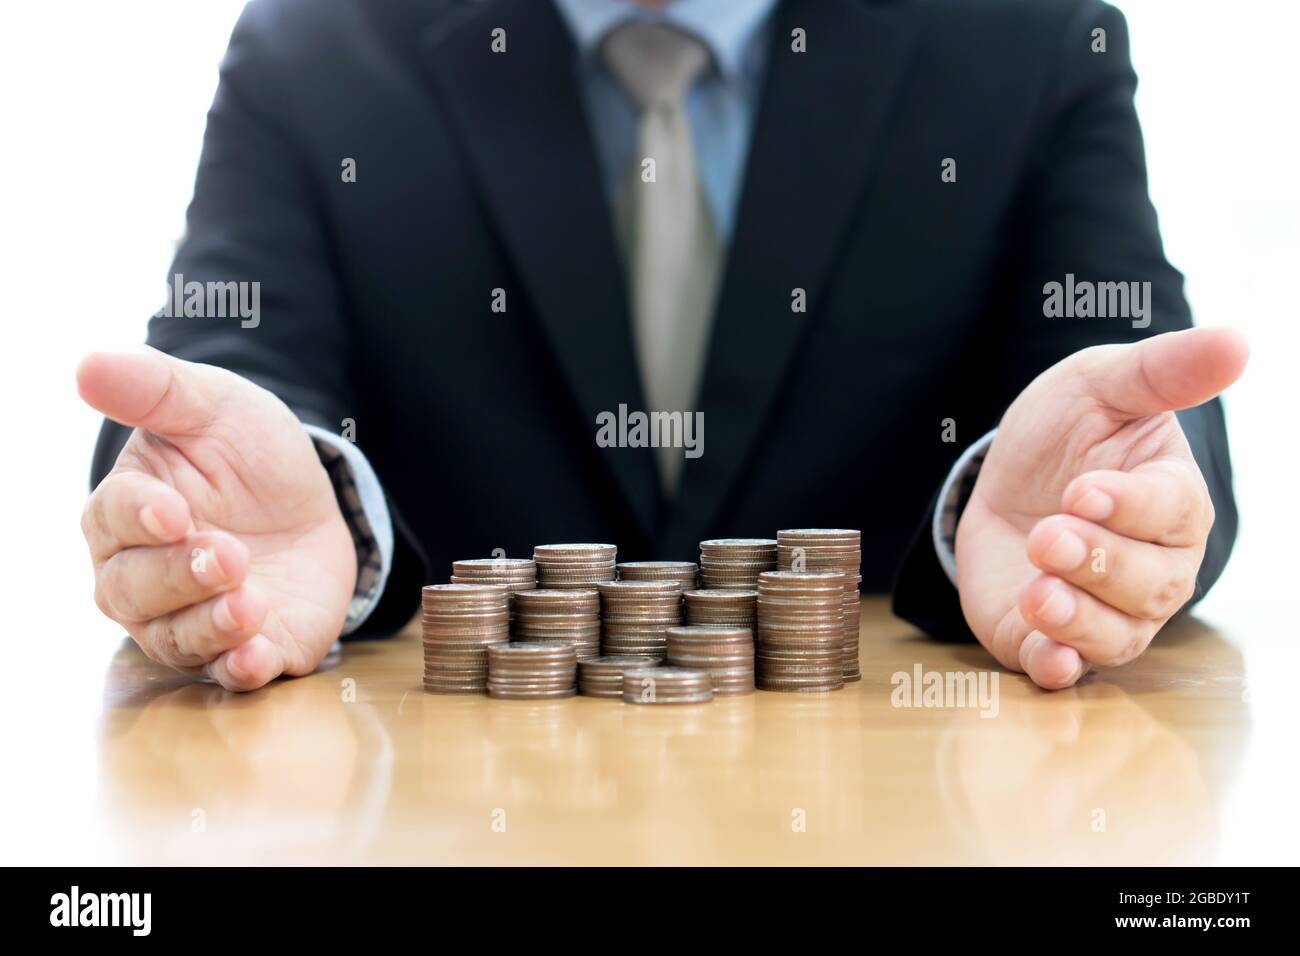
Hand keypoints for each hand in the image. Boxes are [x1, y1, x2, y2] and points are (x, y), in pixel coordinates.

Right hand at [77, 348, 356, 690]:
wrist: (310, 499)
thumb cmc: (245, 452)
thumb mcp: (211, 406)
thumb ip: (154, 389)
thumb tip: (87, 364)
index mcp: (125, 512)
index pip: (114, 520)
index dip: (139, 516)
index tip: (173, 510)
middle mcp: (143, 577)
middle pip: (136, 590)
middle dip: (182, 575)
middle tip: (229, 554)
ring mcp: (192, 618)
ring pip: (178, 638)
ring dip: (212, 626)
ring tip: (251, 604)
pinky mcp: (246, 648)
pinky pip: (231, 673)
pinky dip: (242, 670)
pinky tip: (259, 657)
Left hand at [955, 327, 1247, 689]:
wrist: (1004, 479)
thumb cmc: (1067, 433)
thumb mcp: (1103, 386)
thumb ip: (1163, 371)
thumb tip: (1236, 341)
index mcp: (1172, 502)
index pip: (1170, 513)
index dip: (1128, 507)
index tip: (1082, 490)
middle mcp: (1152, 568)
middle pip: (1146, 583)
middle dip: (1096, 562)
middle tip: (1047, 536)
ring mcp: (1106, 610)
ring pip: (1113, 635)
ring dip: (1076, 619)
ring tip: (1038, 591)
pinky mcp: (1050, 637)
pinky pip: (1066, 668)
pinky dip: (1058, 668)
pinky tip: (1046, 657)